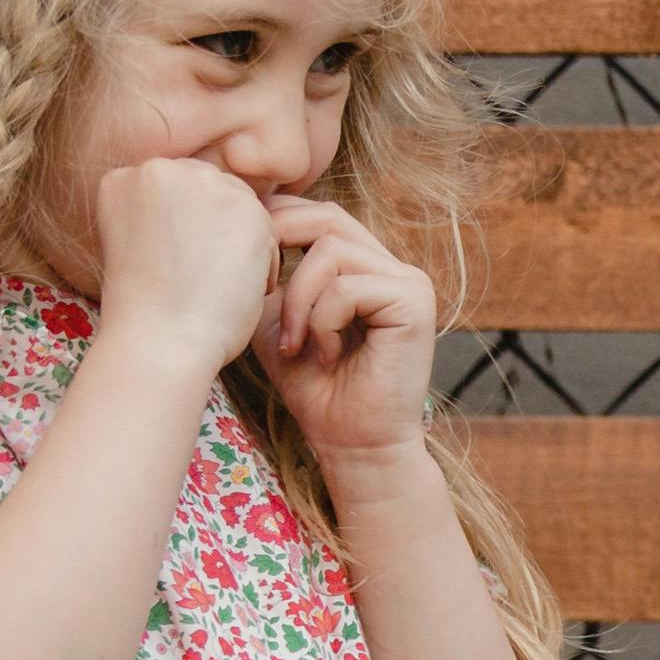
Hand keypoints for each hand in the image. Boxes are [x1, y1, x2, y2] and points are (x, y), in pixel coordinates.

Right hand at [85, 157, 280, 369]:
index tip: (173, 267)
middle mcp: (158, 168)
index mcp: (122, 179)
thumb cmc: (146, 313)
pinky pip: (267, 230)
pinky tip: (235, 291)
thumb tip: (205, 213)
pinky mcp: (243, 206)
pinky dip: (261, 266)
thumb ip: (162, 215)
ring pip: (239, 207)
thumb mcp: (135, 246)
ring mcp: (202, 182)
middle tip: (197, 280)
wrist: (157, 343)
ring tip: (212, 287)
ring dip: (237, 246)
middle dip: (213, 232)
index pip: (174, 191)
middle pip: (209, 191)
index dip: (182, 233)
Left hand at [252, 193, 440, 460]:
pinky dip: (322, 321)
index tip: (247, 269)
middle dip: (281, 246)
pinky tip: (325, 354)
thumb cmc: (315, 390)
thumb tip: (245, 228)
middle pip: (326, 217)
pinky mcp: (414, 301)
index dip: (277, 225)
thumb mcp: (277, 321)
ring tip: (295, 344)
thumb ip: (271, 277)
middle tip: (258, 290)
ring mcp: (408, 280)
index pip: (318, 214)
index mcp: (364, 265)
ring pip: (332, 251)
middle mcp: (391, 265)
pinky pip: (347, 287)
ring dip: (299, 299)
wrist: (353, 445)